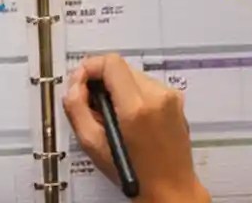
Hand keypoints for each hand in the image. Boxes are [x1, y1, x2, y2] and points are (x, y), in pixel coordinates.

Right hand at [64, 54, 209, 202]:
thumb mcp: (93, 145)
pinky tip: (130, 119)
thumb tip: (75, 85)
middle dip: (102, 81)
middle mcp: (158, 96)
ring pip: (133, 75)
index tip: (80, 84)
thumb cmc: (134, 174)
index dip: (90, 68)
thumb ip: (77, 109)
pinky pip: (147, 86)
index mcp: (137, 107)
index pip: (110, 63)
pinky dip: (133, 95)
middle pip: (121, 68)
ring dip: (117, 88)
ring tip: (113, 117)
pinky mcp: (176, 101)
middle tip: (93, 106)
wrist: (171, 190)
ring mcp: (171, 97)